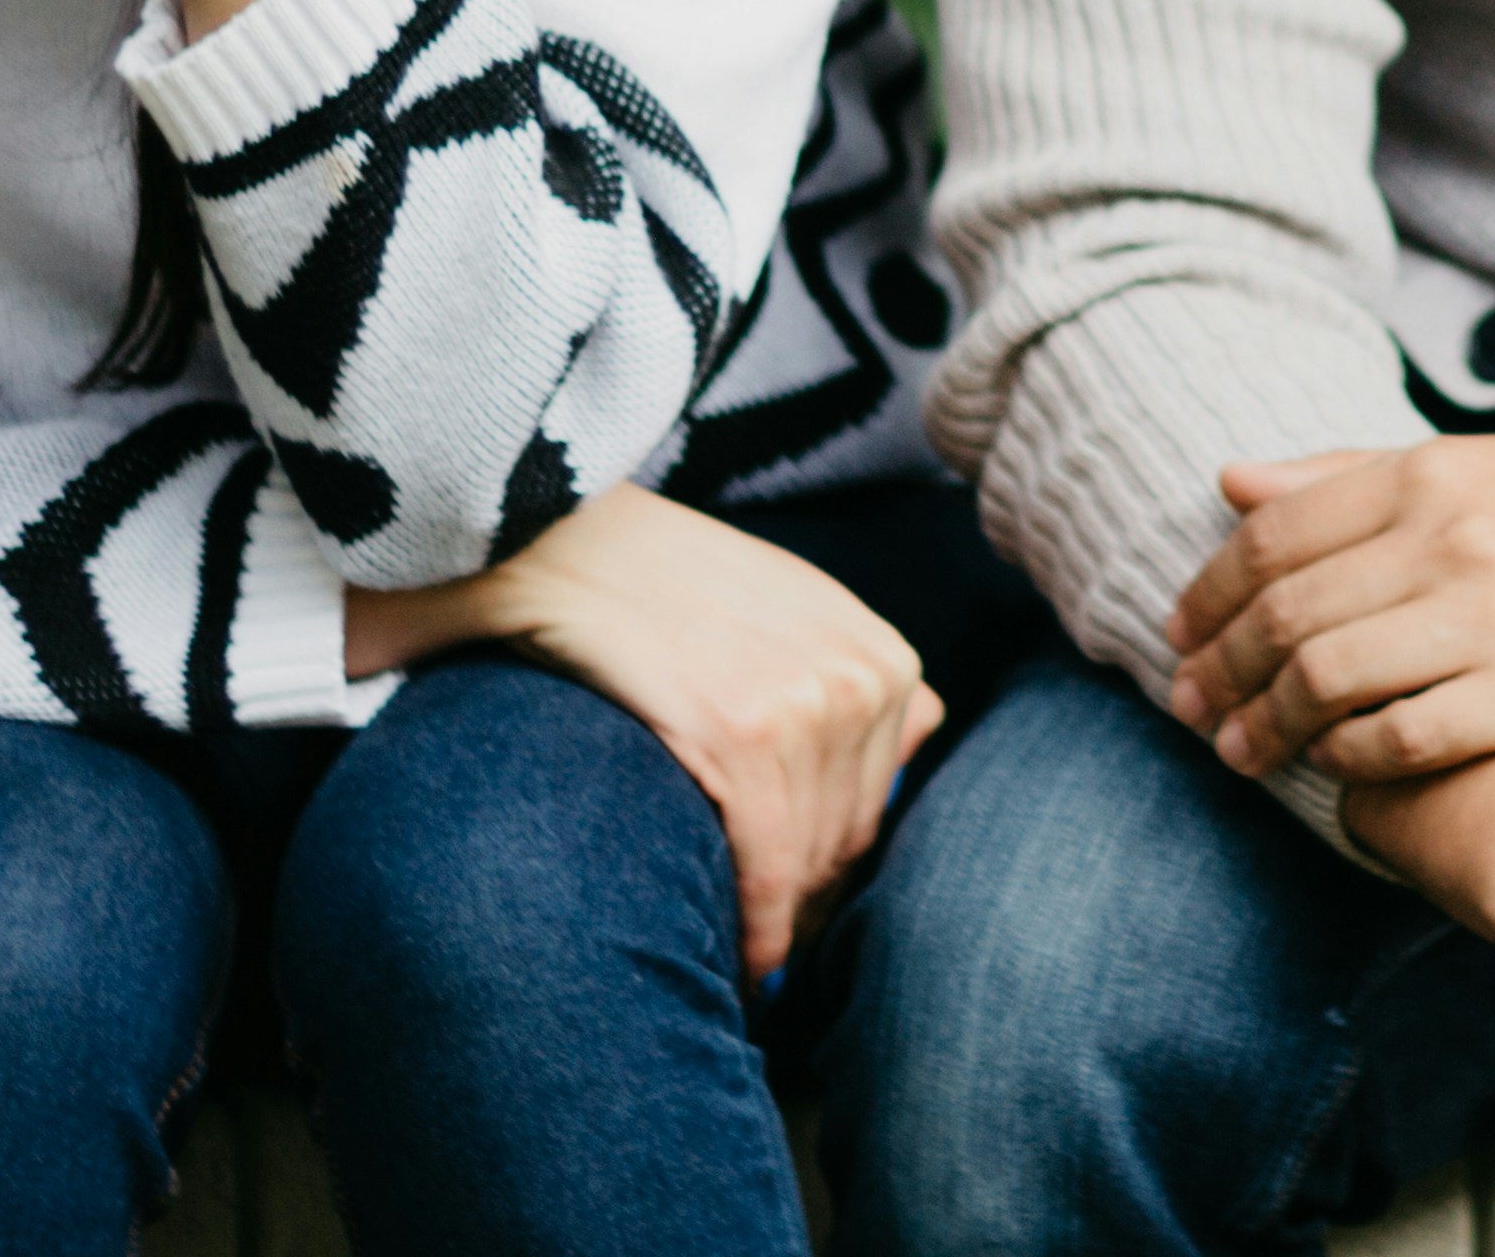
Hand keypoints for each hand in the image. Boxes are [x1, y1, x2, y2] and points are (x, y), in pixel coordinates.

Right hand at [350, 487, 942, 979]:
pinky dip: (755, 926)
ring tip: (730, 940)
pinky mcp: (744, 731)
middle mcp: (863, 679)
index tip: (780, 900)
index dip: (822, 863)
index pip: (875, 805)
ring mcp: (808, 704)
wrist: (567, 537)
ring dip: (773, 918)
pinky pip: (767, 866)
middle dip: (798, 894)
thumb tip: (926, 726)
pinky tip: (740, 958)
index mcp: (883, 658)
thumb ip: (856, 669)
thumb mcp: (792, 608)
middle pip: (847, 840)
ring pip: (807, 862)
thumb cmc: (667, 587)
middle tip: (749, 934)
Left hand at [1163, 435, 1494, 785]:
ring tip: (1242, 753)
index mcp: (1434, 474)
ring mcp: (1494, 617)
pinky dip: (1347, 758)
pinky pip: (1401, 736)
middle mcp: (1455, 535)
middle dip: (1221, 670)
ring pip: (1328, 678)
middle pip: (1288, 612)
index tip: (1182, 637)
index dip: (1209, 594)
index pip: (1275, 535)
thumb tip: (1233, 483)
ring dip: (1267, 725)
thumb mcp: (1483, 471)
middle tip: (1191, 709)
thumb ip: (1353, 476)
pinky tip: (1330, 768)